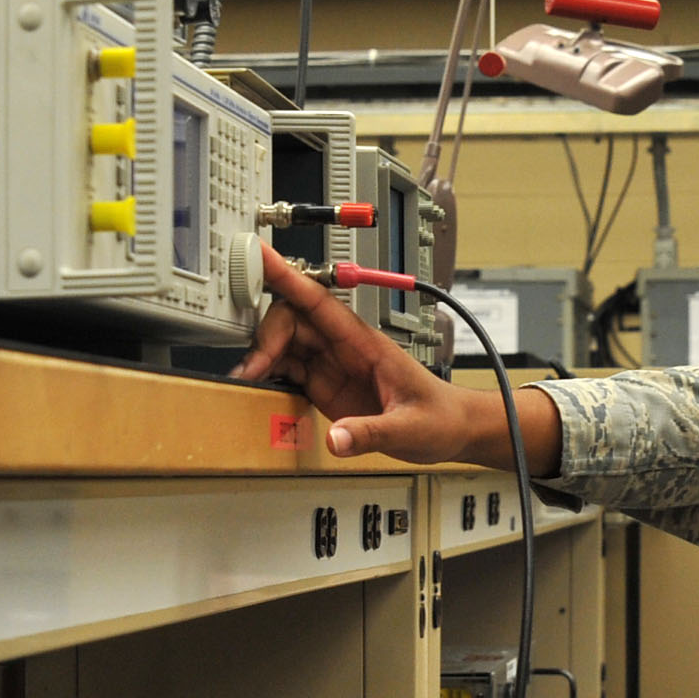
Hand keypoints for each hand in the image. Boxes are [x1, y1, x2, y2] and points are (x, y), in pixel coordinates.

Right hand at [231, 245, 473, 461]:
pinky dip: (269, 374)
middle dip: (266, 337)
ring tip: (246, 379)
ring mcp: (333, 365)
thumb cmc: (440, 417)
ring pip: (285, 343)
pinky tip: (259, 387)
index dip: (286, 277)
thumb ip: (371, 433)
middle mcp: (345, 347)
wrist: (452, 429)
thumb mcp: (410, 427)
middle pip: (292, 320)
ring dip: (262, 357)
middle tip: (252, 367)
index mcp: (365, 342)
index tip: (259, 258)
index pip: (318, 301)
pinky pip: (289, 368)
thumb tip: (336, 439)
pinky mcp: (326, 385)